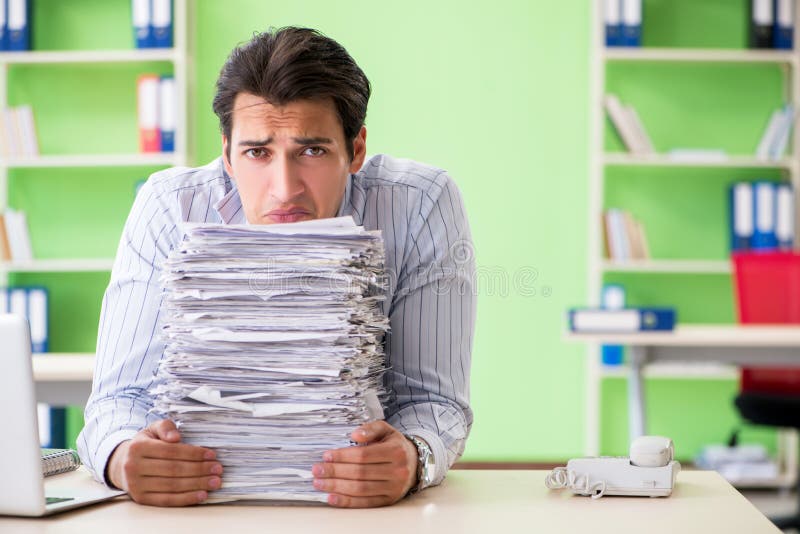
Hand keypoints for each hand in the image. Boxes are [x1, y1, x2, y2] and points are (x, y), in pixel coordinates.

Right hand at [106, 419, 222, 506]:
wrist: (123, 464)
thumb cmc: (146, 444)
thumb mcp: (153, 429)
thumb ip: (166, 427)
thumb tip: (176, 437)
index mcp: (138, 447)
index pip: (171, 451)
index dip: (193, 453)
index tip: (212, 454)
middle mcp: (133, 467)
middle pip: (173, 469)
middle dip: (199, 469)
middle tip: (218, 469)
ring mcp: (136, 485)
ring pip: (172, 486)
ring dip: (197, 484)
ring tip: (215, 482)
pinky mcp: (141, 499)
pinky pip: (167, 500)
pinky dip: (186, 499)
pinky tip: (202, 495)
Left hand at [312, 420, 417, 507]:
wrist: (414, 463)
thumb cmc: (394, 445)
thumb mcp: (386, 430)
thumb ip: (370, 429)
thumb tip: (354, 435)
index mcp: (395, 451)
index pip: (363, 455)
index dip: (343, 456)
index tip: (326, 456)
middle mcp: (397, 471)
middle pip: (360, 473)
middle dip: (335, 472)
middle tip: (317, 470)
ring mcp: (394, 488)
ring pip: (360, 489)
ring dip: (336, 487)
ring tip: (319, 483)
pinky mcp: (389, 501)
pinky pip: (365, 503)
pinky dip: (347, 502)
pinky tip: (332, 497)